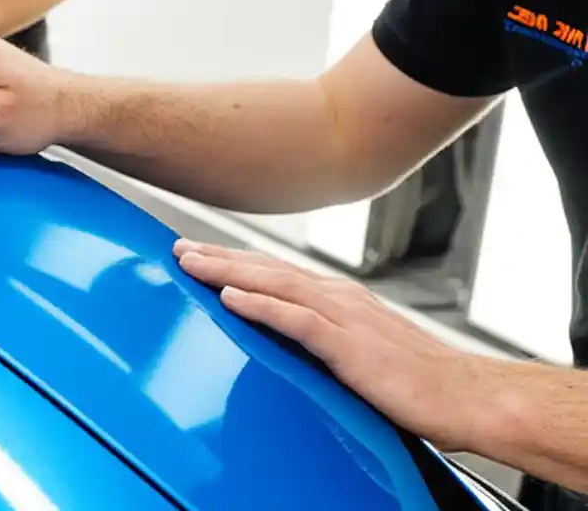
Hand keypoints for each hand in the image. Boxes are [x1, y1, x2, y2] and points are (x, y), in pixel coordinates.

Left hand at [173, 239, 501, 451]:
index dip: (235, 262)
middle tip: (176, 248)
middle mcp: (338, 299)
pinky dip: (262, 306)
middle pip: (266, 271)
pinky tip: (232, 298)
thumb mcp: (359, 352)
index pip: (276, 274)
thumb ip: (323, 340)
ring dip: (228, 272)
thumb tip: (288, 341)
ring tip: (191, 264)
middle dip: (219, 258)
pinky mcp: (350, 346)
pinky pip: (297, 321)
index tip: (198, 255)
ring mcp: (344, 319)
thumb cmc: (418, 381)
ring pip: (275, 286)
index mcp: (339, 299)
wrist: (468, 397)